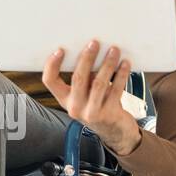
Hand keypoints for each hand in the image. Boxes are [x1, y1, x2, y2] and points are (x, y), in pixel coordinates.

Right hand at [41, 40, 141, 155]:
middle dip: (86, 58)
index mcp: (64, 100)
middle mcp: (75, 107)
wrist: (115, 132)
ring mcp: (92, 112)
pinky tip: (125, 64)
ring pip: (98, 83)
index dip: (52, 65)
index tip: (60, 50)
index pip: (50, 81)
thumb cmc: (98, 107)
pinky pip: (116, 89)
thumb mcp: (85, 96)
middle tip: (94, 43)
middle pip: (77, 78)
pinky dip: (121, 75)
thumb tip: (91, 52)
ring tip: (113, 50)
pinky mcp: (109, 113)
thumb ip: (84, 78)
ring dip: (107, 64)